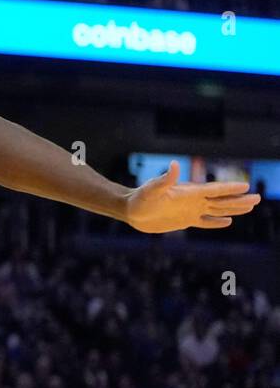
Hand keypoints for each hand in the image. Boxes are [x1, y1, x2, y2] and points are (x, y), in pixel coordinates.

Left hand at [124, 160, 260, 232]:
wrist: (131, 211)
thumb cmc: (140, 198)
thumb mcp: (152, 189)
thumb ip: (164, 179)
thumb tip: (174, 165)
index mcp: (189, 192)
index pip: (214, 190)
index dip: (230, 189)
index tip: (246, 186)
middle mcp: (192, 200)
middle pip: (221, 200)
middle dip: (239, 199)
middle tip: (257, 197)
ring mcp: (190, 210)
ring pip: (217, 210)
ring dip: (234, 209)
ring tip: (250, 206)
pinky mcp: (185, 221)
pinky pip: (205, 222)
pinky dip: (217, 223)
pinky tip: (228, 221)